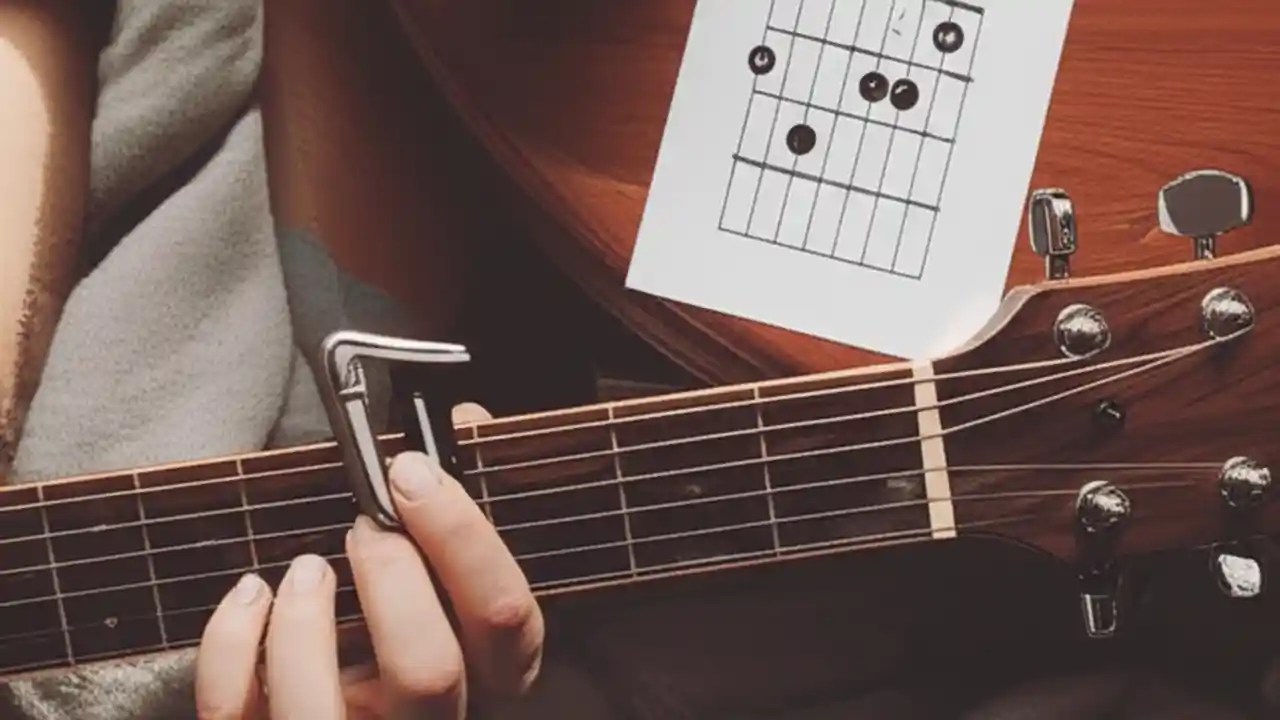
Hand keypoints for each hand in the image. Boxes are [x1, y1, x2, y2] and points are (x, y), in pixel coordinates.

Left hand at [192, 446, 543, 718]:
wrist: (331, 705)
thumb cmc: (410, 632)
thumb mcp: (452, 582)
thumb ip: (463, 507)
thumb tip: (462, 420)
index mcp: (488, 675)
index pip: (504, 618)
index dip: (464, 538)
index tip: (414, 475)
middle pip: (430, 669)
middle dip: (392, 577)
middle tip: (364, 522)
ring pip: (323, 708)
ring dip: (304, 622)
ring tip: (305, 567)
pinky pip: (237, 710)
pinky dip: (230, 645)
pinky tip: (249, 596)